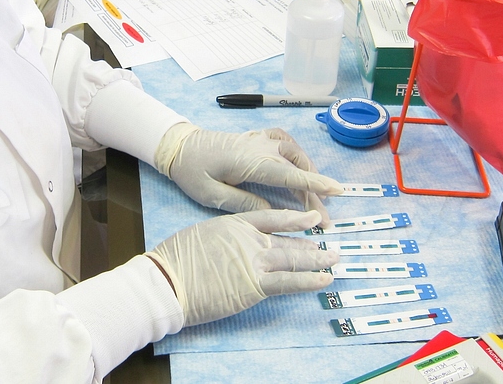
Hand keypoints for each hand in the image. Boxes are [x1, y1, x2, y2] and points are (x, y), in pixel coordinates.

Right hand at [147, 209, 338, 325]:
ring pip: (294, 259)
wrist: (168, 280)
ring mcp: (255, 261)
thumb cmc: (175, 260)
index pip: (272, 217)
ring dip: (317, 260)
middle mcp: (250, 238)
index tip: (311, 217)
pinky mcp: (256, 285)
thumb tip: (231, 246)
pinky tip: (324, 279)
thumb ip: (224, 237)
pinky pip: (290, 282)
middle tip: (328, 247)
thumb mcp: (202, 234)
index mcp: (235, 223)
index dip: (295, 218)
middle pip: (288, 240)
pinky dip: (309, 281)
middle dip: (310, 245)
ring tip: (334, 260)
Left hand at [154, 124, 343, 221]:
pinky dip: (298, 154)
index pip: (288, 174)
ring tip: (317, 198)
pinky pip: (286, 142)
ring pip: (296, 153)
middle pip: (297, 169)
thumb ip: (242, 203)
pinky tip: (301, 166)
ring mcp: (260, 139)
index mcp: (249, 162)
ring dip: (310, 173)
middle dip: (315, 193)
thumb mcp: (211, 195)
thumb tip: (272, 212)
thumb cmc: (192, 172)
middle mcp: (260, 147)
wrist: (180, 146)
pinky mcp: (258, 137)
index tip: (336, 191)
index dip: (314, 184)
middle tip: (325, 220)